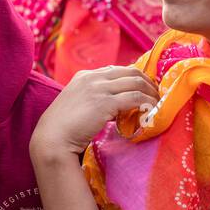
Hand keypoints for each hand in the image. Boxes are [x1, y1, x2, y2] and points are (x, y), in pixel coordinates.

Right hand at [30, 65, 158, 159]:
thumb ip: (94, 99)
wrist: (52, 139)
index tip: (145, 89)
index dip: (135, 78)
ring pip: (136, 82)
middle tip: (157, 95)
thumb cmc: (62, 128)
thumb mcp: (77, 105)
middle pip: (131, 72)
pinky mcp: (105, 102)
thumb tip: (116, 106)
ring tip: (157, 104)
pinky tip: (151, 111)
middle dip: (148, 82)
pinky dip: (147, 103)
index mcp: (84, 76)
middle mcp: (92, 77)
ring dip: (151, 93)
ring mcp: (98, 88)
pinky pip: (135, 98)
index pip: (117, 70)